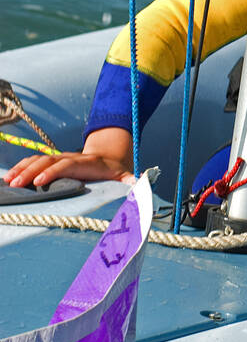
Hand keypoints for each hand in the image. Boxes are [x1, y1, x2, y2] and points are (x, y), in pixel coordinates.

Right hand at [3, 127, 133, 187]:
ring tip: (8, 181)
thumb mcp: (127, 176)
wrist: (111, 157)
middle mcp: (72, 158)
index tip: (40, 184)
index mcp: (88, 164)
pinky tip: (9, 177)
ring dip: (23, 168)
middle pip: (48, 161)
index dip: (53, 172)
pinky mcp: (54, 162)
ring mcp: (61, 158)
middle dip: (31, 172)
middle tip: (17, 185)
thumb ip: (132, 182)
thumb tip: (139, 185)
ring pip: (39, 159)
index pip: (67, 165)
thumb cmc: (117, 172)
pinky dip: (21, 167)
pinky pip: (35, 161)